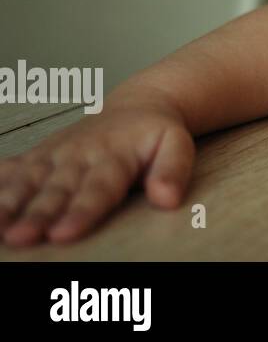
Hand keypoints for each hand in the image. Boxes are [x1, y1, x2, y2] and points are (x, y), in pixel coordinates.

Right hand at [0, 98, 194, 246]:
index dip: (81, 211)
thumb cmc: (154, 132)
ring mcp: (54, 155)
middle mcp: (79, 156)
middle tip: (21, 236)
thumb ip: (174, 170)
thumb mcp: (176, 143)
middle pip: (58, 190)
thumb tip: (168, 198)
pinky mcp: (37, 156)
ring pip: (29, 181)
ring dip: (10, 202)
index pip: (98, 188)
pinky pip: (11, 168)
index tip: (63, 233)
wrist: (136, 104)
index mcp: (114, 156)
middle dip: (38, 214)